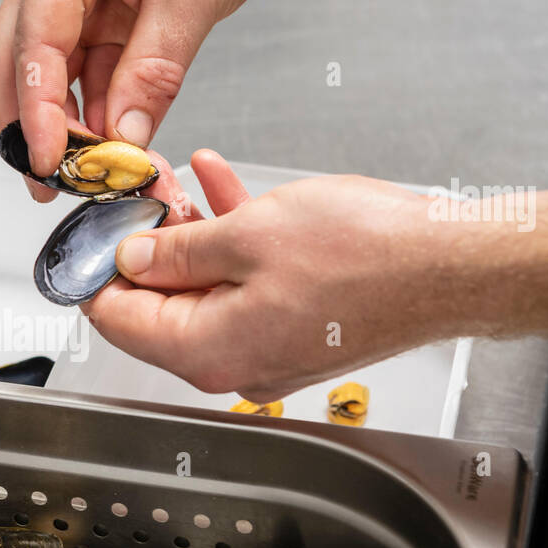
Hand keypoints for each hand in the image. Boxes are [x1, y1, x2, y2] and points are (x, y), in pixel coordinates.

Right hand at [0, 0, 293, 199]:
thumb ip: (154, 69)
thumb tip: (126, 137)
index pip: (34, 44)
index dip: (37, 113)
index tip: (50, 162)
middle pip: (20, 61)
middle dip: (32, 126)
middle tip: (51, 181)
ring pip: (52, 73)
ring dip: (67, 124)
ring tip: (89, 173)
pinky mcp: (106, 12)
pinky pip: (89, 71)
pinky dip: (97, 110)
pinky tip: (111, 144)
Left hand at [81, 151, 454, 401]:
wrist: (451, 266)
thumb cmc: (368, 257)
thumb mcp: (248, 234)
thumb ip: (179, 250)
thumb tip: (134, 259)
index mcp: (209, 353)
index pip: (120, 324)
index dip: (99, 274)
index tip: (95, 234)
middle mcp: (234, 363)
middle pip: (161, 308)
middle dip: (148, 247)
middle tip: (143, 195)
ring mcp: (267, 349)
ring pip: (205, 289)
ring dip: (191, 236)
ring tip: (180, 183)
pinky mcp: (296, 328)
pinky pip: (245, 286)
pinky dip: (231, 243)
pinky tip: (222, 190)